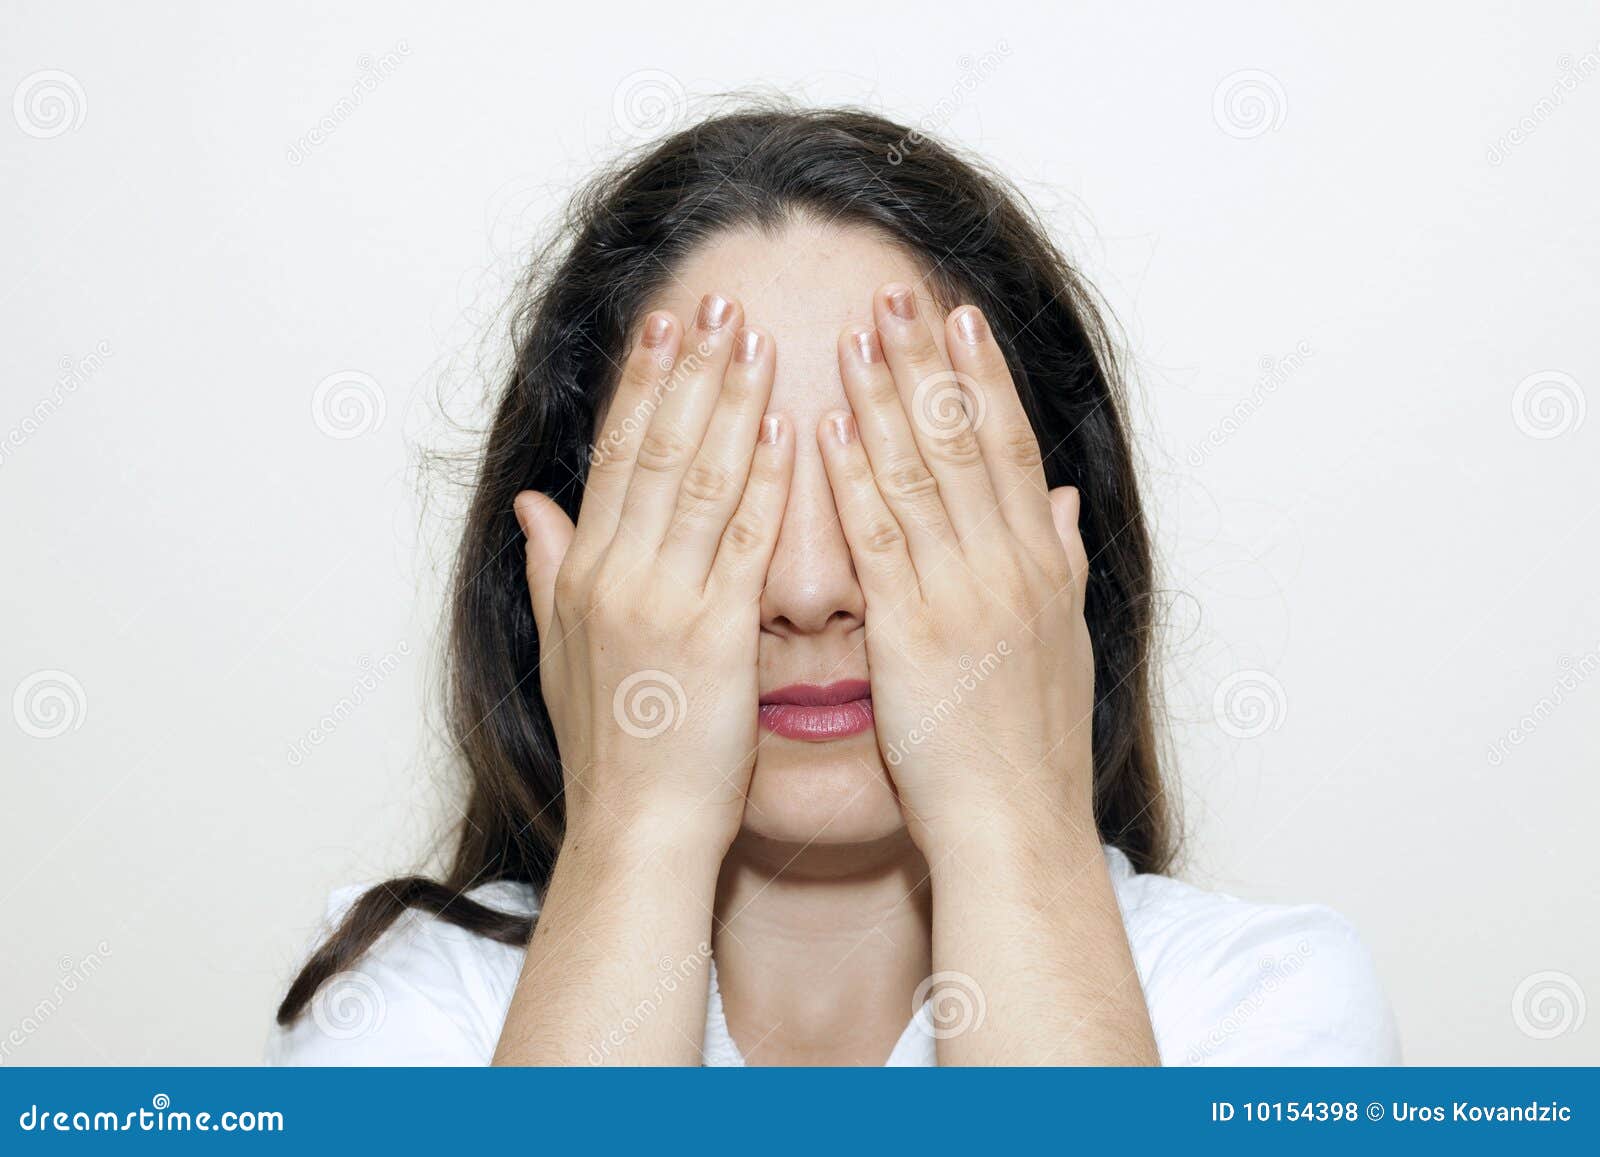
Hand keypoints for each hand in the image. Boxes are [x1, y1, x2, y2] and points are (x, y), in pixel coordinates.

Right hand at [513, 294, 792, 853]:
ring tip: (755, 335)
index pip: (613, 457)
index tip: (666, 326)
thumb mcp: (560, 655)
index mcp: (582, 574)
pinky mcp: (711, 636)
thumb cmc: (612, 753)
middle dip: (688, 370)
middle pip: (653, 449)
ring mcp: (659, 602)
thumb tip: (530, 505)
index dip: (642, 386)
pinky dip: (763, 481)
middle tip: (717, 300)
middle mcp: (613, 575)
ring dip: (728, 401)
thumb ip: (548, 572)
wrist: (635, 832)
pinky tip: (788, 427)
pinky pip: (740, 541)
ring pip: (695, 478)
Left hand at [817, 283, 1095, 856]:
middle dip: (929, 361)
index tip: (957, 316)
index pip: (1013, 447)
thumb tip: (1066, 504)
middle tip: (896, 291)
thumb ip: (1062, 563)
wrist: (1020, 827)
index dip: (984, 376)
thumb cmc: (1031, 748)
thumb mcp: (1064, 644)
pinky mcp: (915, 632)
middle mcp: (1013, 565)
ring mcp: (967, 594)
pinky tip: (826, 428)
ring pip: (925, 473)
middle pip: (970, 441)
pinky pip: (881, 539)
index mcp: (1045, 565)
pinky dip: (854, 479)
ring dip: (886, 397)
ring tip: (857, 331)